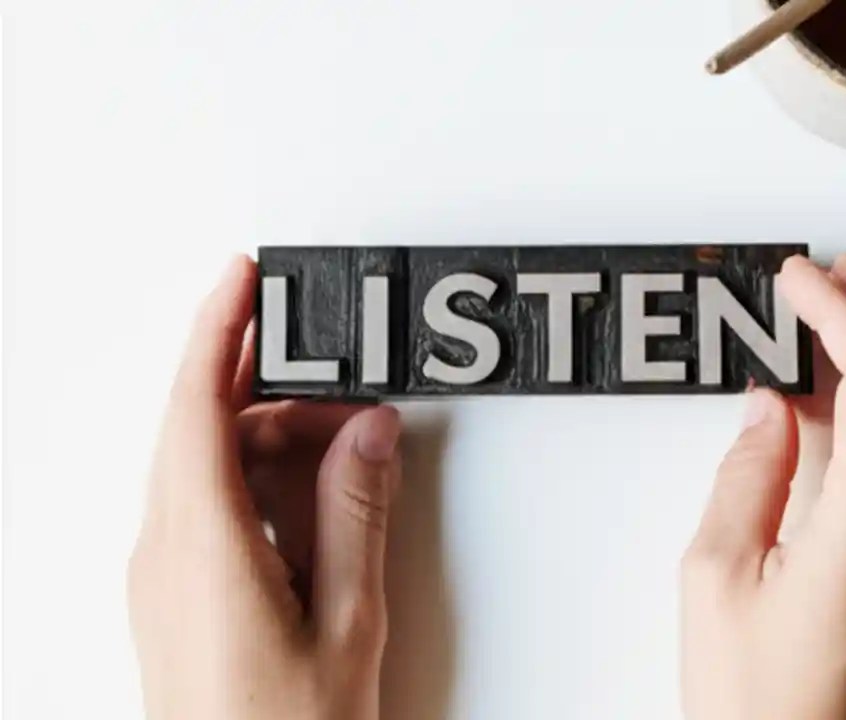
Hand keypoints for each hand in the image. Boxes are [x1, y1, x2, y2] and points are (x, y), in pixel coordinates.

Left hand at [127, 256, 402, 719]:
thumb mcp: (347, 620)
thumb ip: (356, 514)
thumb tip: (368, 431)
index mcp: (202, 547)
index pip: (197, 406)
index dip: (218, 329)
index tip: (242, 277)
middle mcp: (165, 551)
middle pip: (203, 428)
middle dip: (271, 389)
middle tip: (344, 386)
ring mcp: (162, 574)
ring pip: (206, 466)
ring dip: (271, 442)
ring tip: (347, 453)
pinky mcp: (173, 594)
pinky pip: (206, 505)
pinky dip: (257, 482)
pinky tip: (311, 501)